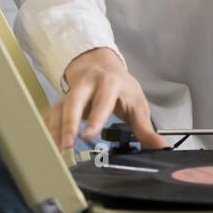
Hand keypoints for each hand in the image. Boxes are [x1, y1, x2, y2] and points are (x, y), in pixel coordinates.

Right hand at [49, 47, 164, 150]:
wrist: (100, 63)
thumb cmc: (121, 86)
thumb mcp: (137, 103)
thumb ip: (145, 127)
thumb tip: (160, 146)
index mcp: (110, 84)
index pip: (102, 101)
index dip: (95, 118)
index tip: (89, 135)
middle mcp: (88, 84)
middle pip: (75, 101)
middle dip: (69, 122)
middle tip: (67, 143)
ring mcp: (72, 91)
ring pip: (61, 108)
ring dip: (57, 129)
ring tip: (58, 149)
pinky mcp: (62, 99)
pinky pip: (54, 113)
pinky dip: (51, 129)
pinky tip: (51, 144)